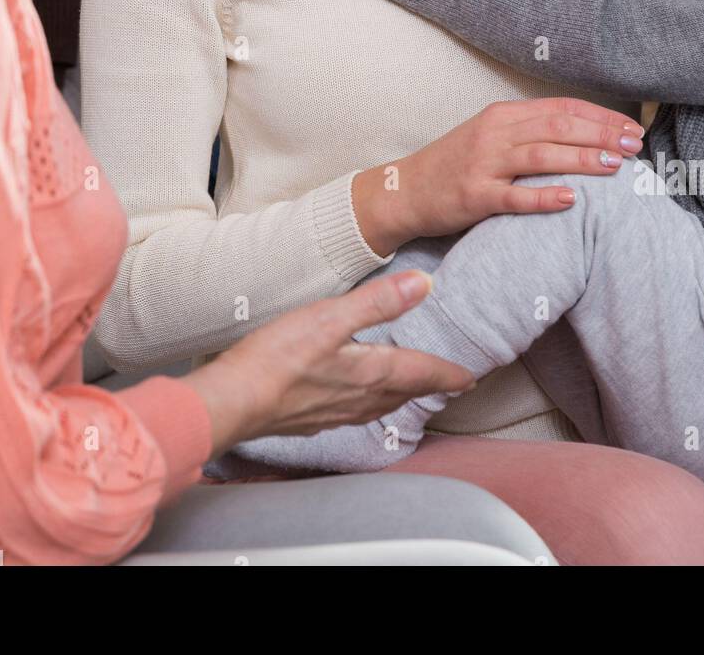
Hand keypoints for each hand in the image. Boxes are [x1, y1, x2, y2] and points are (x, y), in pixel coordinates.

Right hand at [184, 269, 475, 453]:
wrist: (233, 402)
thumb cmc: (278, 358)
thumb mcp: (331, 317)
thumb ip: (378, 301)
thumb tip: (424, 285)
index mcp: (371, 374)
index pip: (422, 373)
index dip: (449, 374)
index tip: (471, 377)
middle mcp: (359, 399)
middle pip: (405, 394)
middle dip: (429, 387)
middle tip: (448, 383)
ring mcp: (334, 413)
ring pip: (380, 406)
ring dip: (400, 396)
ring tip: (409, 389)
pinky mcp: (310, 419)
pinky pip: (354, 412)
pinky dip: (370, 403)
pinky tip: (356, 398)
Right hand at [351, 97, 646, 254]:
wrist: (405, 190)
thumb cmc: (455, 165)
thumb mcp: (491, 137)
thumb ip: (530, 132)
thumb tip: (584, 136)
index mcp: (503, 115)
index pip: (561, 108)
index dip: (600, 117)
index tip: (630, 128)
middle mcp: (495, 133)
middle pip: (557, 126)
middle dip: (601, 134)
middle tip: (634, 145)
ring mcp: (483, 164)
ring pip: (541, 156)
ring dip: (581, 159)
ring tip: (614, 166)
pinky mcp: (473, 196)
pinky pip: (513, 196)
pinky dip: (543, 197)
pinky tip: (571, 199)